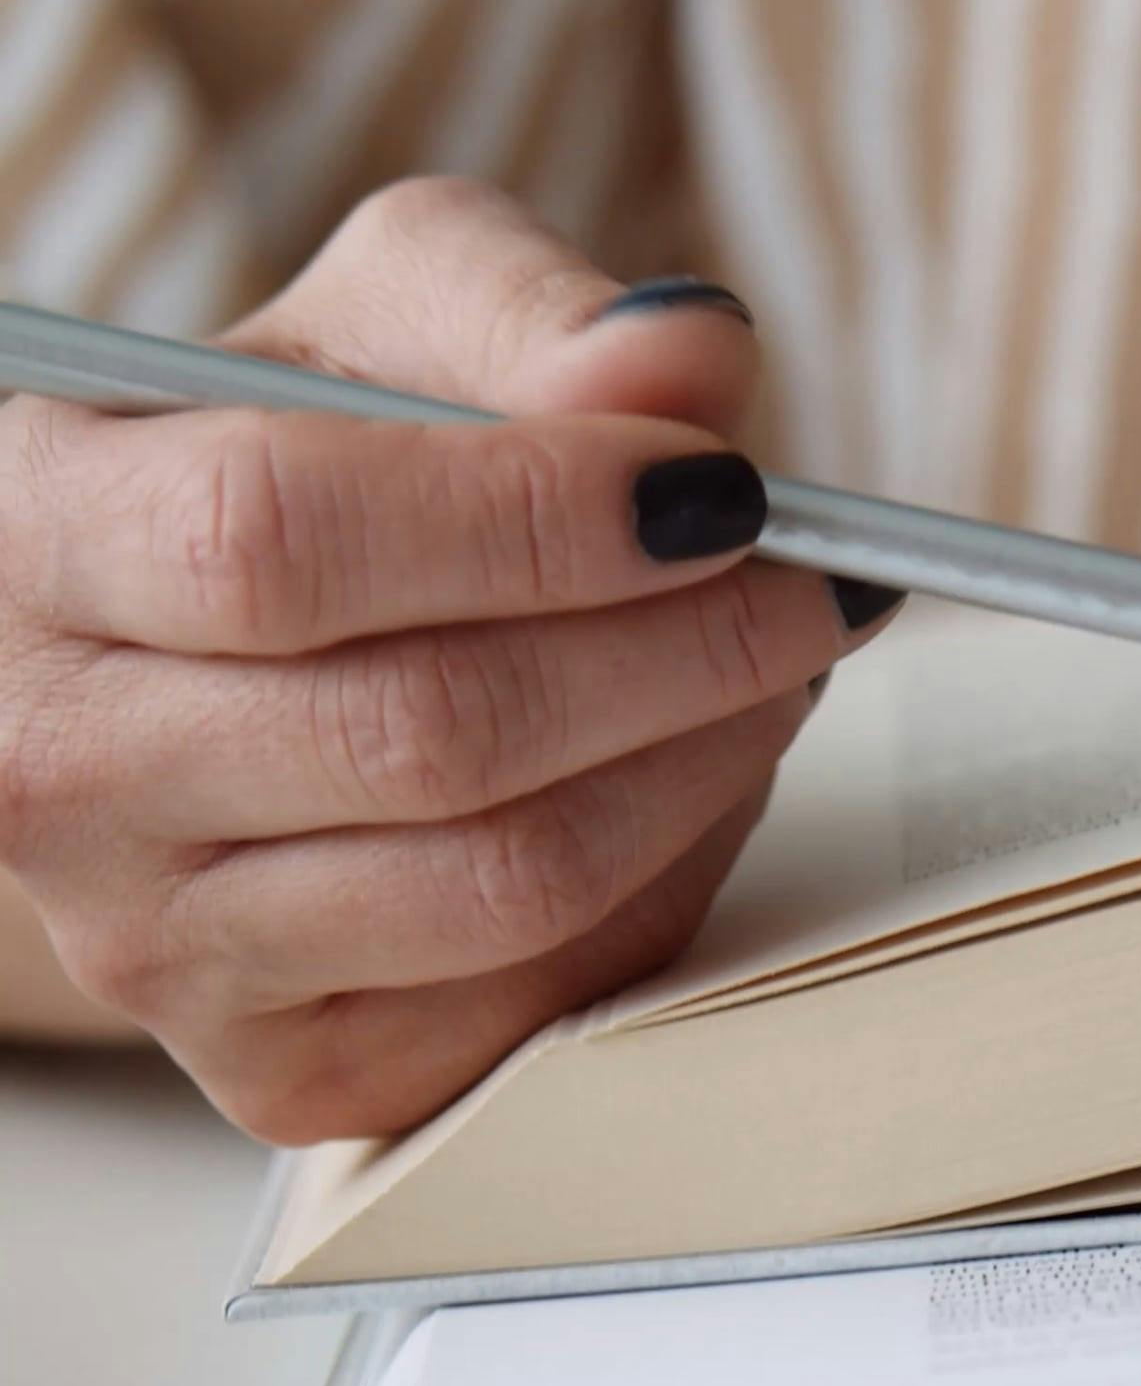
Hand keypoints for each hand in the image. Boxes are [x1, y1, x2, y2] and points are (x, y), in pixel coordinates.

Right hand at [0, 180, 892, 1140]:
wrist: (218, 657)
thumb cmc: (310, 461)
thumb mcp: (392, 320)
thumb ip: (532, 316)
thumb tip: (681, 356)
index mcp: (37, 538)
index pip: (277, 539)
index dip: (534, 516)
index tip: (717, 490)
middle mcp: (53, 766)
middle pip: (427, 731)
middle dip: (681, 649)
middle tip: (816, 583)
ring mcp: (151, 947)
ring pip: (506, 877)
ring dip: (704, 761)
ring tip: (776, 663)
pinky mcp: (283, 1069)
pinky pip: (539, 986)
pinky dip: (671, 871)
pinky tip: (689, 772)